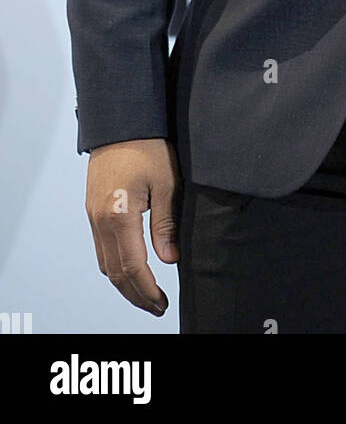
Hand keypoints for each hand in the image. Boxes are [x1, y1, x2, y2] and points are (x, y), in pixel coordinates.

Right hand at [85, 137, 180, 315]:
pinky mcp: (93, 209)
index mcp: (119, 215)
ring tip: (146, 293)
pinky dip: (115, 265)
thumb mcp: (167, 183)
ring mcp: (93, 215)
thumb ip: (167, 224)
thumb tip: (170, 260)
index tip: (162, 303)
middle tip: (156, 306)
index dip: (147, 290)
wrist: (121, 121)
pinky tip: (132, 268)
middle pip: (114, 272)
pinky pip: (101, 248)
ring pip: (105, 263)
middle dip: (135, 294)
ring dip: (124, 283)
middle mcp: (100, 220)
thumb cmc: (148, 146)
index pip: (132, 267)